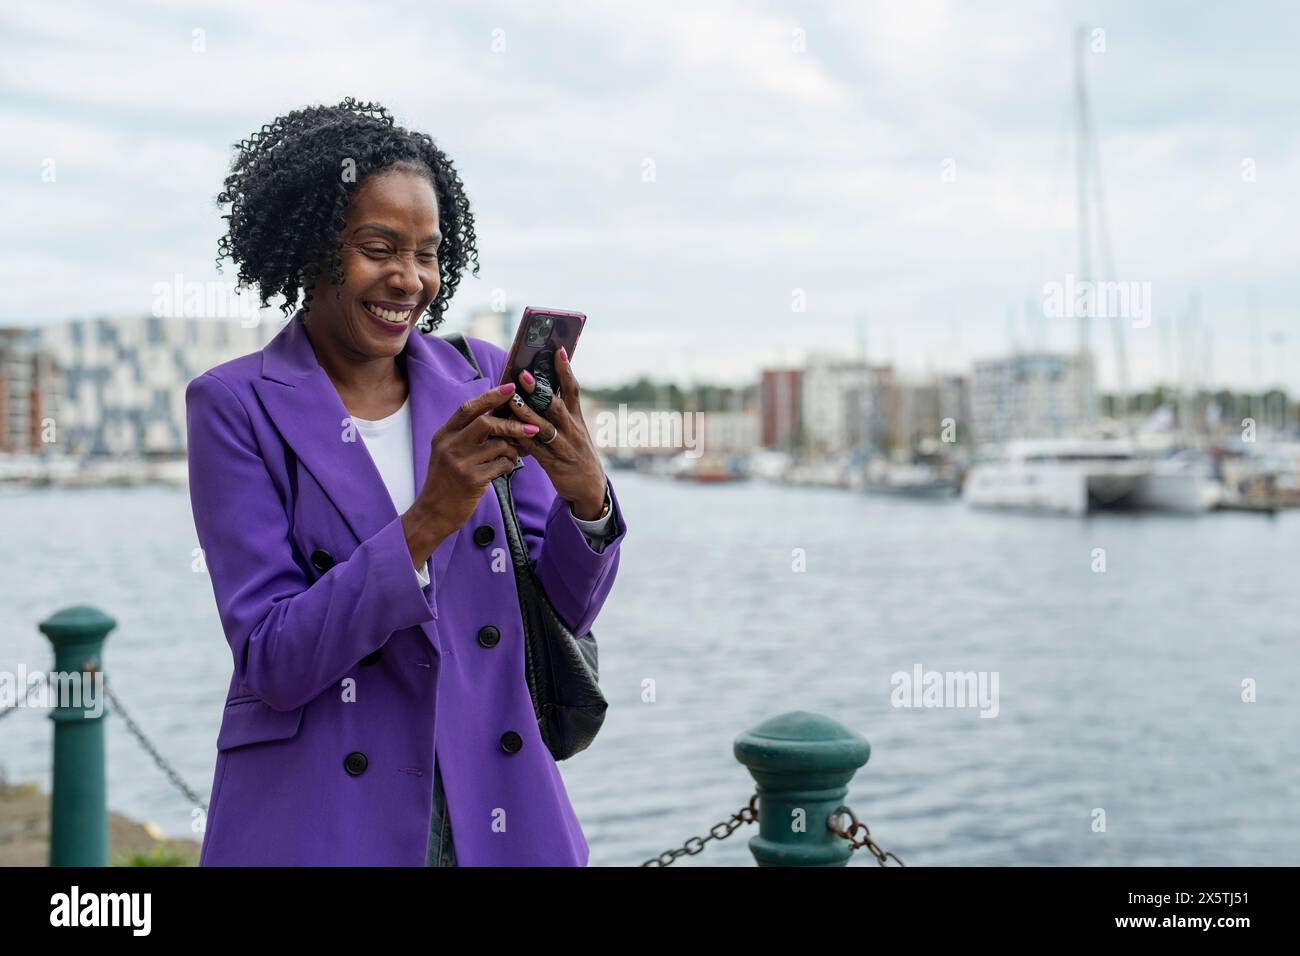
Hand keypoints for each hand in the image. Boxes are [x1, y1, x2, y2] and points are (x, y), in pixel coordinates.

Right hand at [402, 383, 539, 563]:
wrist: (433, 512)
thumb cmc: (445, 481)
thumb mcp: (447, 452)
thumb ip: (465, 434)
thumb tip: (497, 415)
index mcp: (444, 434)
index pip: (468, 408)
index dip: (491, 396)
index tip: (511, 388)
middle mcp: (450, 446)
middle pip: (486, 422)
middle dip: (511, 423)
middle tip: (530, 427)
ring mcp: (461, 463)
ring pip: (499, 445)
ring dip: (513, 449)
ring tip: (513, 455)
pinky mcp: (473, 480)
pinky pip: (502, 465)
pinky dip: (509, 465)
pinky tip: (505, 468)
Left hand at [504, 347, 607, 518]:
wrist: (591, 488)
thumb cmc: (576, 452)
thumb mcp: (574, 429)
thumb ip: (560, 411)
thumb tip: (542, 387)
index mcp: (577, 418)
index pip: (572, 389)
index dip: (565, 370)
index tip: (558, 350)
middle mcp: (572, 429)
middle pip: (556, 405)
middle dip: (539, 389)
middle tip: (524, 374)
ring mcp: (563, 447)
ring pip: (544, 427)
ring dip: (527, 413)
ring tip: (513, 401)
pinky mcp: (554, 464)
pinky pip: (535, 450)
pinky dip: (521, 440)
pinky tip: (507, 431)